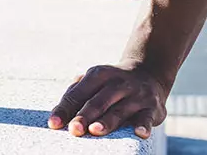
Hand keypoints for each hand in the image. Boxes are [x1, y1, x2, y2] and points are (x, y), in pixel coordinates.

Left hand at [48, 64, 166, 138]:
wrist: (149, 73)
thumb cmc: (110, 85)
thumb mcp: (93, 82)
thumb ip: (75, 96)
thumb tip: (56, 117)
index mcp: (99, 75)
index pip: (79, 92)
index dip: (65, 108)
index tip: (54, 124)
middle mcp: (118, 83)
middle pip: (99, 101)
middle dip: (85, 115)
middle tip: (74, 129)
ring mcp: (136, 95)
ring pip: (120, 110)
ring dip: (108, 120)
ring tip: (95, 130)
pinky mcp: (152, 107)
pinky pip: (147, 117)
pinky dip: (144, 125)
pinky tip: (139, 133)